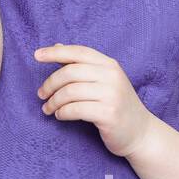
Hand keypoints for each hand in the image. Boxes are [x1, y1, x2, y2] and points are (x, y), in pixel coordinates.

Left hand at [34, 44, 154, 157]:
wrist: (141, 132)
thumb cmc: (116, 105)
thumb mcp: (103, 80)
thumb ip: (81, 65)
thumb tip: (57, 46)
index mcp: (109, 65)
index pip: (78, 52)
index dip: (55, 52)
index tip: (36, 56)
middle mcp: (112, 76)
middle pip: (70, 73)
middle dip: (50, 84)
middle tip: (41, 95)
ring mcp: (112, 95)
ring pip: (70, 92)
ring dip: (53, 102)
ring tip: (48, 109)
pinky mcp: (109, 114)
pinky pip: (75, 110)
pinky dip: (62, 113)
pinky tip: (60, 116)